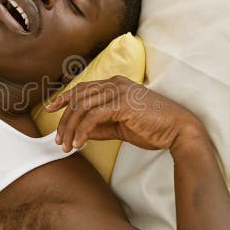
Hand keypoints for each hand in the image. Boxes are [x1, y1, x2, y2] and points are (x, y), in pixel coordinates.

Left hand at [45, 75, 206, 152]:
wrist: (178, 129)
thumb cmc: (153, 128)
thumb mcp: (121, 126)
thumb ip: (101, 126)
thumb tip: (81, 132)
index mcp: (116, 84)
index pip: (82, 88)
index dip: (64, 98)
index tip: (50, 109)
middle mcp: (115, 83)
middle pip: (78, 98)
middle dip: (64, 119)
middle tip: (58, 139)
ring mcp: (119, 92)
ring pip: (82, 107)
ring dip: (70, 128)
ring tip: (67, 145)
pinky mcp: (122, 104)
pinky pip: (92, 117)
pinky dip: (82, 131)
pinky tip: (79, 144)